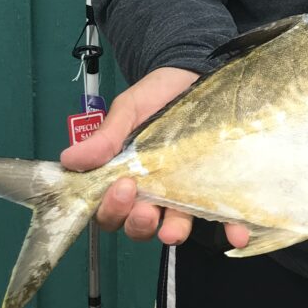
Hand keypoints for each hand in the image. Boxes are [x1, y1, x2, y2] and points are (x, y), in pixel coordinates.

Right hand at [60, 66, 251, 249]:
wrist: (194, 73)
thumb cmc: (156, 95)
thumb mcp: (127, 110)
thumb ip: (104, 137)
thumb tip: (69, 160)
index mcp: (125, 177)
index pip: (108, 210)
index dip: (110, 209)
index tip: (121, 188)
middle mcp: (152, 192)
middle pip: (138, 225)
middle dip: (138, 224)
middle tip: (145, 210)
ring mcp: (183, 194)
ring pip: (174, 226)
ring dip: (173, 232)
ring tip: (175, 229)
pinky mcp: (214, 189)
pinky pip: (222, 216)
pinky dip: (230, 228)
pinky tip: (237, 233)